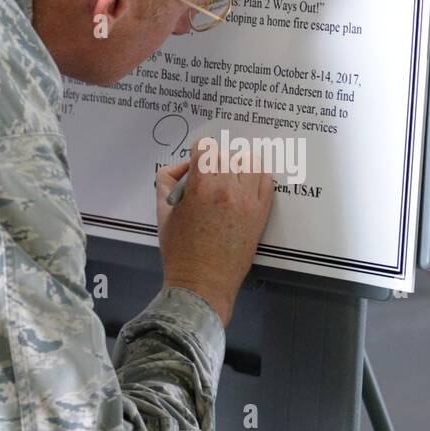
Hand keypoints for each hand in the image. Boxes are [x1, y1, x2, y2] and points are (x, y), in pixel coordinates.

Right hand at [155, 138, 273, 324]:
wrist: (202, 283)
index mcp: (200, 187)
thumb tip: (180, 167)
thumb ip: (166, 181)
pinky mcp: (261, 213)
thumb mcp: (162, 212)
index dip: (199, 152)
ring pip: (250, 162)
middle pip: (227, 154)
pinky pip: (267, 181)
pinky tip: (248, 185)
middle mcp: (226, 189)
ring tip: (232, 179)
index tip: (198, 160)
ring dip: (239, 166)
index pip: (205, 147)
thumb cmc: (180, 252)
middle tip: (212, 176)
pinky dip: (258, 177)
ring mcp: (247, 201)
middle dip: (217, 161)